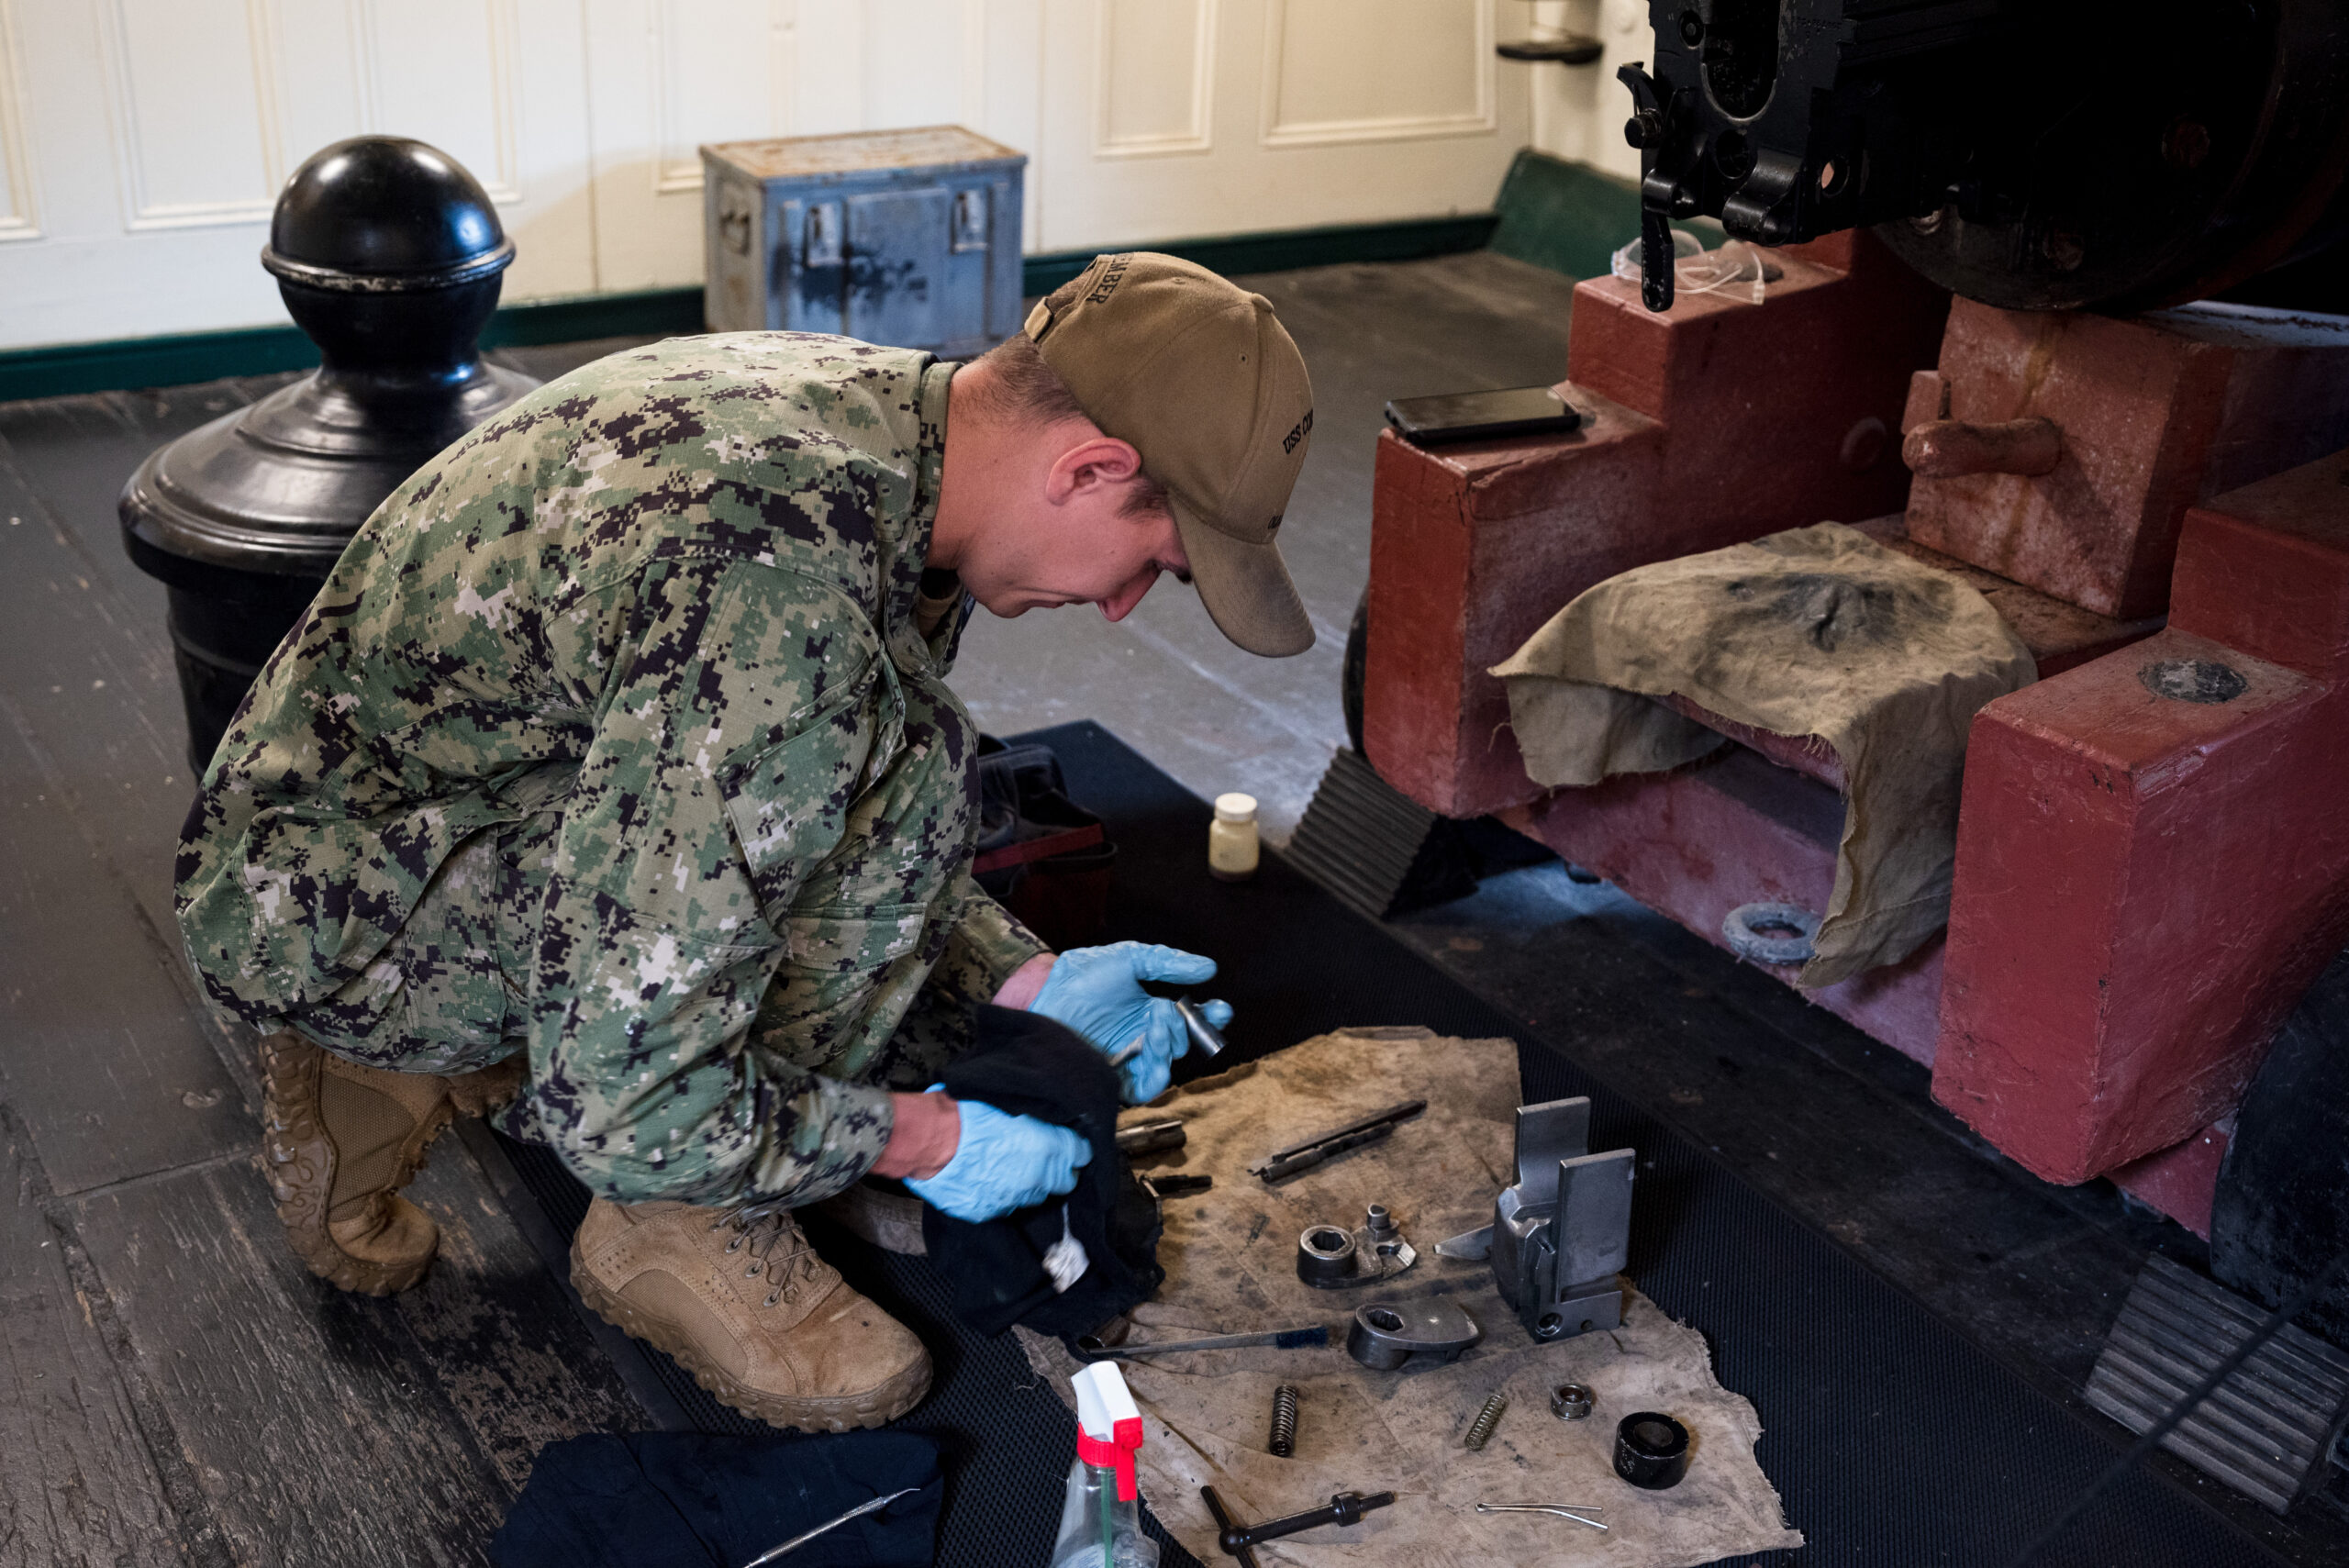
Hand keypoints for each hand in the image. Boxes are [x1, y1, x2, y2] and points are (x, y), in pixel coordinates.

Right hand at [905, 1094, 1091, 1221]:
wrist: (930, 1142)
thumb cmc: (964, 1113)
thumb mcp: (1008, 1102)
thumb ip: (1034, 1117)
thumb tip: (1043, 1117)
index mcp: (1046, 1146)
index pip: (1080, 1154)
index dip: (1076, 1148)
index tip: (1072, 1145)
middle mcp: (1037, 1176)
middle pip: (1064, 1180)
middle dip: (1058, 1170)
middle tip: (1044, 1157)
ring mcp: (1014, 1198)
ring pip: (1036, 1194)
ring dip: (1030, 1182)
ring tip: (1011, 1166)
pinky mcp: (992, 1212)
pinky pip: (1006, 1204)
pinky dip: (1002, 1193)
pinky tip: (989, 1178)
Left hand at [1028, 942, 1234, 1102]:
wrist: (1044, 997)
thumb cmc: (1080, 977)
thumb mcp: (1128, 959)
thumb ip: (1167, 962)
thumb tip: (1210, 968)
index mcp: (1150, 1011)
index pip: (1190, 1019)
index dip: (1211, 1016)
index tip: (1222, 1008)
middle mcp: (1143, 1037)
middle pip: (1182, 1043)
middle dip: (1184, 1028)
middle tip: (1167, 1013)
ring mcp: (1128, 1060)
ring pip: (1167, 1066)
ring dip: (1169, 1048)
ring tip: (1155, 1030)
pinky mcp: (1112, 1080)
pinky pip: (1144, 1090)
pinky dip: (1155, 1076)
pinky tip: (1150, 1054)